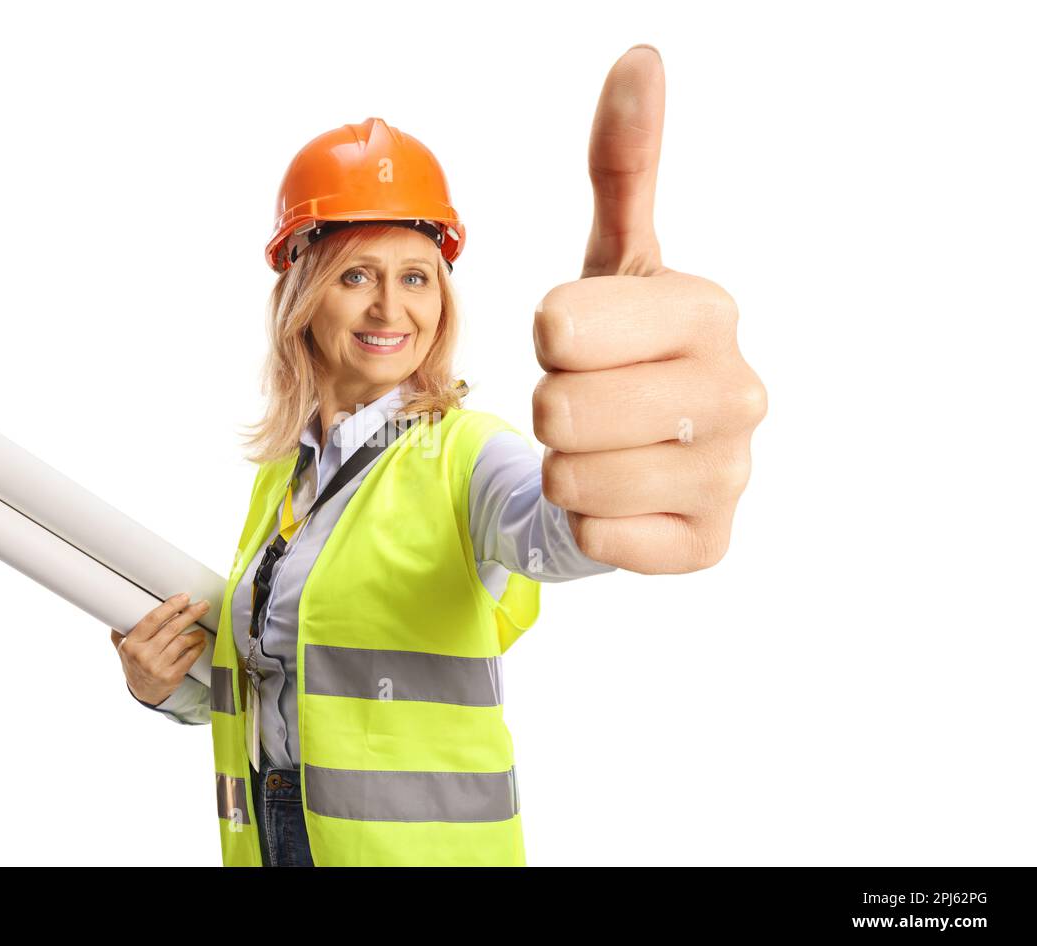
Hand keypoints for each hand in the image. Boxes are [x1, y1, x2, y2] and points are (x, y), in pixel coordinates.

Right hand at [111, 593, 210, 705]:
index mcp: (131, 644)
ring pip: (183, 642)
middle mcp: (144, 655)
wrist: (143, 692)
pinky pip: (190, 657)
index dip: (170, 606)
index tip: (184, 597)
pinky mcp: (172, 677)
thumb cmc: (134, 663)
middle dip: (190, 614)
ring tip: (201, 629)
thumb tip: (118, 606)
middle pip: (172, 629)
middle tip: (203, 605)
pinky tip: (201, 642)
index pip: (153, 620)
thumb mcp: (121, 647)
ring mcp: (158, 667)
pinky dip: (198, 647)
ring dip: (196, 633)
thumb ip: (120, 629)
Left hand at [532, 44, 766, 573]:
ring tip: (603, 450)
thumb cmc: (615, 353)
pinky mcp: (708, 544)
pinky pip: (599, 541)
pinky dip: (587, 525)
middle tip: (587, 405)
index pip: (558, 327)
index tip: (581, 342)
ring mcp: (732, 475)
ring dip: (564, 467)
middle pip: (561, 408)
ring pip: (572, 479)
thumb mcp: (612, 261)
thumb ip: (621, 167)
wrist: (631, 455)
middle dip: (550, 409)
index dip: (547, 339)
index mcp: (709, 310)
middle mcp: (740, 391)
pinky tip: (623, 501)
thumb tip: (640, 59)